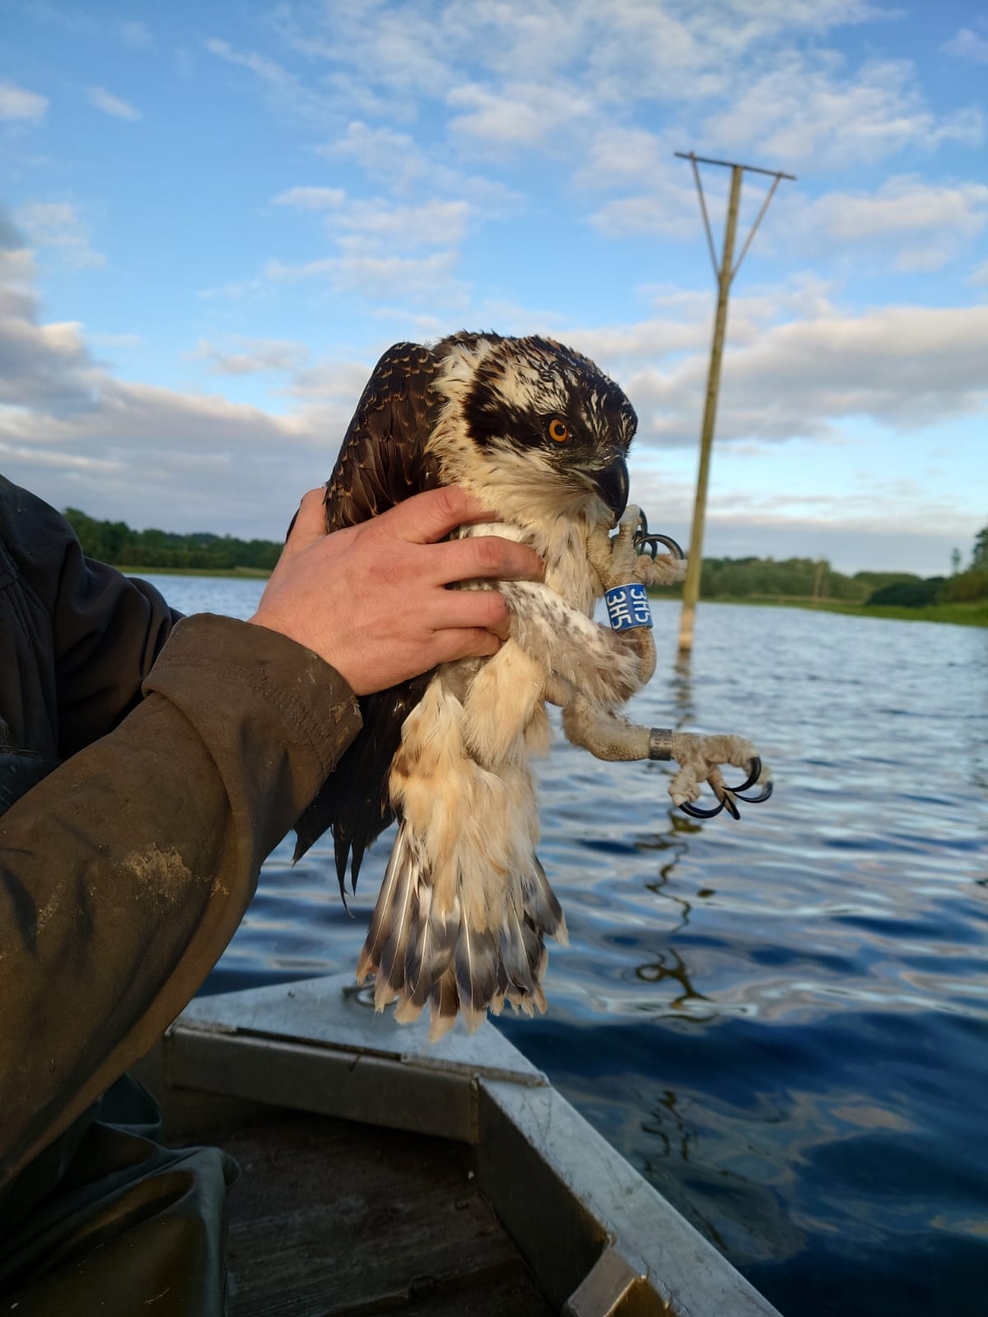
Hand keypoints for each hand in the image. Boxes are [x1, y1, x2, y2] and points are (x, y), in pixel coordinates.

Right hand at [248, 486, 543, 695]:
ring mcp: (421, 612)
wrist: (289, 661)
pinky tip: (487, 641)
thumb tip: (318, 492)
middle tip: (533, 564)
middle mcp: (409, 569)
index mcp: (382, 538)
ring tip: (510, 611)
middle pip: (488, 553)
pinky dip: (488, 641)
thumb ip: (314, 517)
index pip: (447, 505)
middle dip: (521, 558)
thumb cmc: (292, 606)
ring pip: (491, 603)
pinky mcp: (424, 650)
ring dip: (508, 608)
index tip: (497, 510)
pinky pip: (475, 641)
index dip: (482, 503)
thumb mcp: (299, 551)